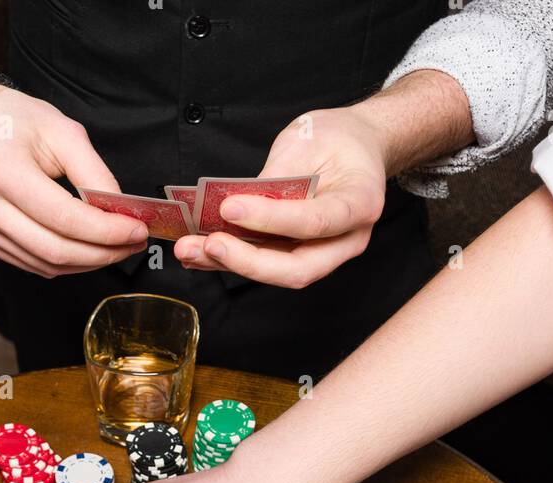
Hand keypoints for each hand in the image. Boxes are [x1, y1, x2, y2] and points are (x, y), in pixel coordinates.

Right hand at [0, 86, 147, 275]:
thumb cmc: (11, 119)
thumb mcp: (60, 129)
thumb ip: (93, 171)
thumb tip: (121, 210)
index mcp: (4, 173)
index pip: (66, 219)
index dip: (107, 231)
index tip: (138, 229)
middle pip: (58, 251)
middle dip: (105, 252)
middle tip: (135, 242)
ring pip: (49, 265)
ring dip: (91, 261)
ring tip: (119, 246)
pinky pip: (37, 265)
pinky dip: (70, 263)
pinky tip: (90, 249)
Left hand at [173, 105, 387, 287]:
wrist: (358, 147)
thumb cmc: (339, 139)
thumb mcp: (308, 139)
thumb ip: (278, 176)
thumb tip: (237, 204)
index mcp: (361, 203)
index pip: (314, 222)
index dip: (271, 219)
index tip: (229, 208)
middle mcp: (348, 239)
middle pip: (298, 268)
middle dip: (248, 261)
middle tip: (209, 243)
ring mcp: (326, 253)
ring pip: (280, 273)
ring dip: (232, 264)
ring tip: (190, 249)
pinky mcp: (302, 254)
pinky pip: (269, 264)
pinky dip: (232, 260)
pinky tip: (200, 253)